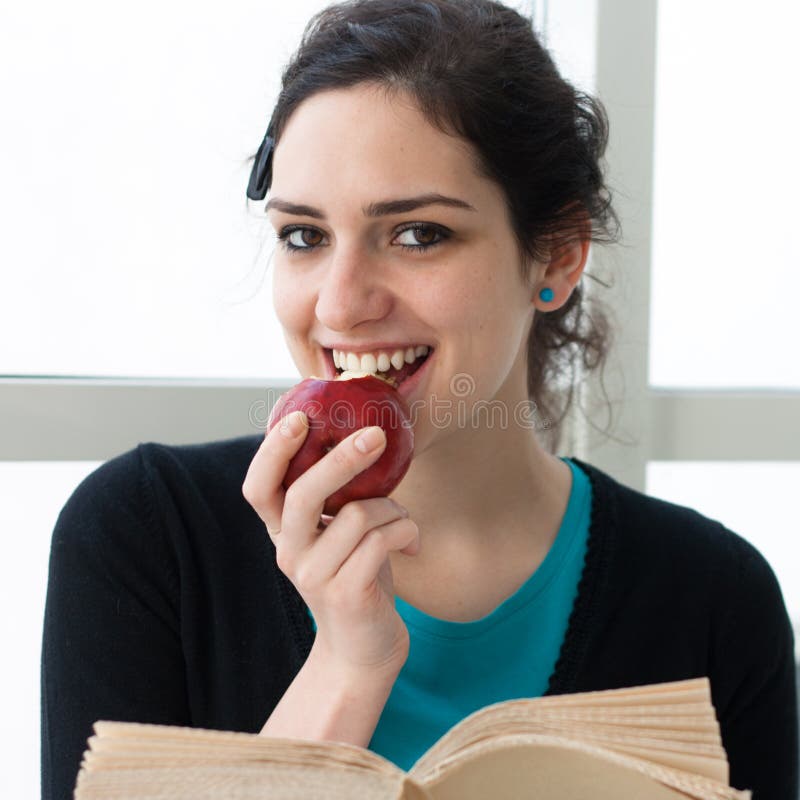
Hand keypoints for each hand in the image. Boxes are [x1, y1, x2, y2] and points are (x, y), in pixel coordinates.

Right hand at [242, 410, 420, 677]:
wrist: (364, 650)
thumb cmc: (358, 577)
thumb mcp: (339, 534)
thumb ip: (338, 497)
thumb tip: (363, 435)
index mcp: (283, 532)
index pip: (258, 487)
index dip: (272, 451)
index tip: (298, 417)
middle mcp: (288, 553)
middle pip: (303, 493)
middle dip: (341, 459)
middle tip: (375, 435)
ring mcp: (314, 577)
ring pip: (357, 514)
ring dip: (393, 509)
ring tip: (403, 522)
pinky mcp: (346, 595)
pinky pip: (381, 540)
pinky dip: (406, 531)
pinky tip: (412, 546)